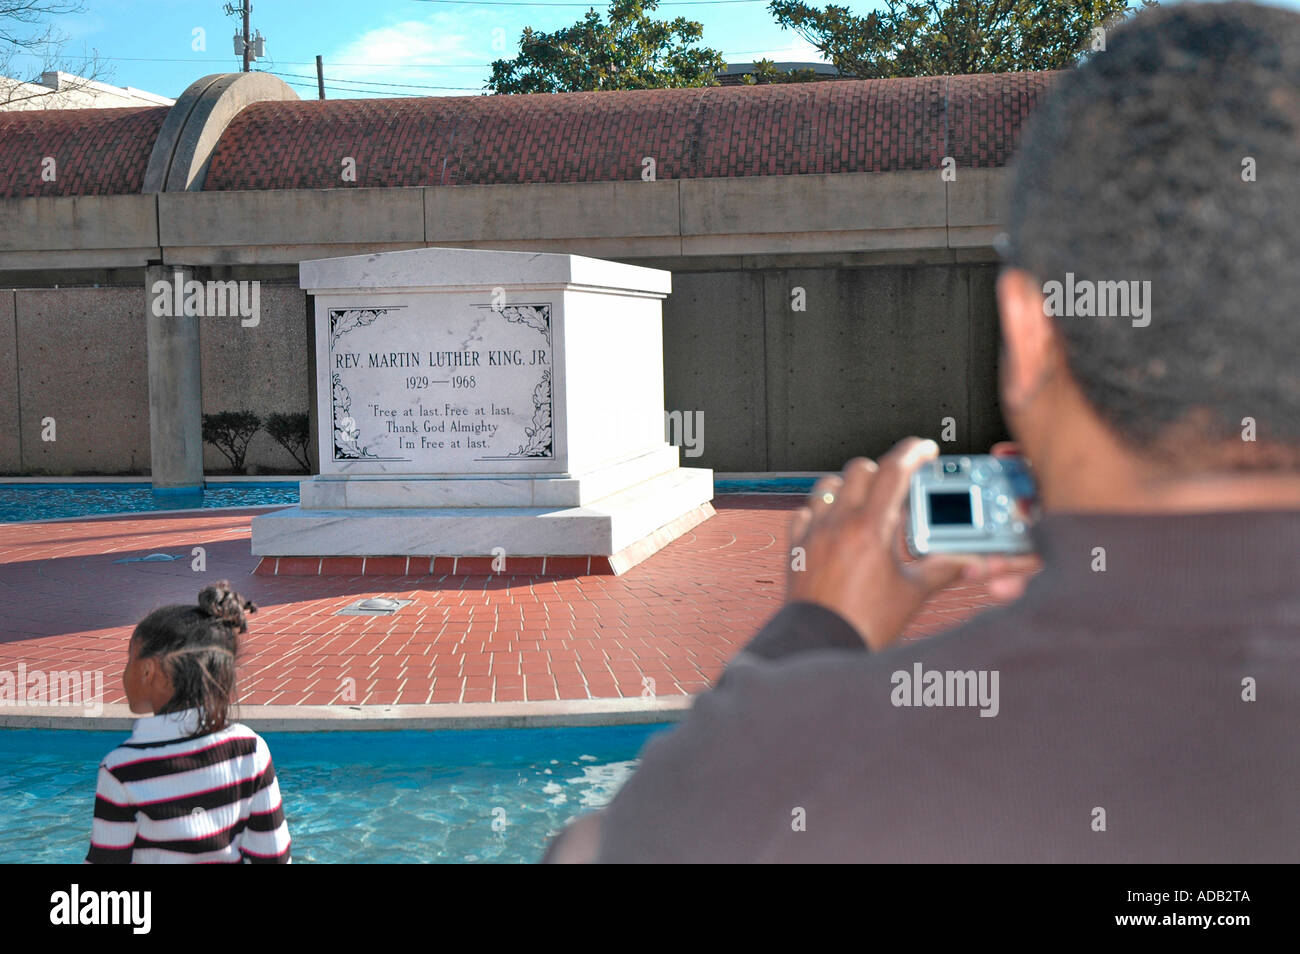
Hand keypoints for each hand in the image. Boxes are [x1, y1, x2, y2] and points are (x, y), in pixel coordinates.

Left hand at [786, 438, 1035, 650]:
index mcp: (871, 529)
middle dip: (884, 471)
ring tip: (867, 506)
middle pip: (861, 469)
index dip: (914, 453)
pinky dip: (821, 510)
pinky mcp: (796, 546)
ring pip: (829, 485)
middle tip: (901, 487)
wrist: (820, 645)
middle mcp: (838, 523)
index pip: (894, 471)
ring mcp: (813, 532)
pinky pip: (804, 511)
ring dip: (851, 487)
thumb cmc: (863, 624)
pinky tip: (835, 525)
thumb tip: (966, 559)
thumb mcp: (912, 594)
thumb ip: (941, 569)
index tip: (926, 450)